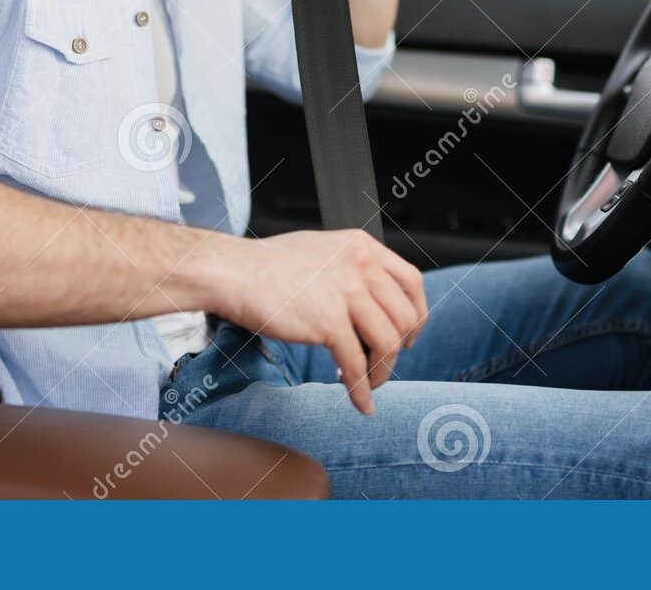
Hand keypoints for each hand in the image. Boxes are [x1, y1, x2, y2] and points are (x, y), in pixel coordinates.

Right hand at [207, 229, 426, 414]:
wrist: (233, 272)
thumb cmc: (269, 265)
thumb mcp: (324, 250)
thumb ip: (353, 268)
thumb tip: (374, 300)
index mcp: (362, 246)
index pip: (412, 282)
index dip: (417, 315)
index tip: (409, 337)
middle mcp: (361, 265)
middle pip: (404, 316)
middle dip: (400, 349)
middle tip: (383, 365)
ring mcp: (346, 292)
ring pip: (387, 342)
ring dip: (382, 372)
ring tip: (368, 384)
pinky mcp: (327, 321)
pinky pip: (356, 364)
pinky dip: (361, 389)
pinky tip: (360, 403)